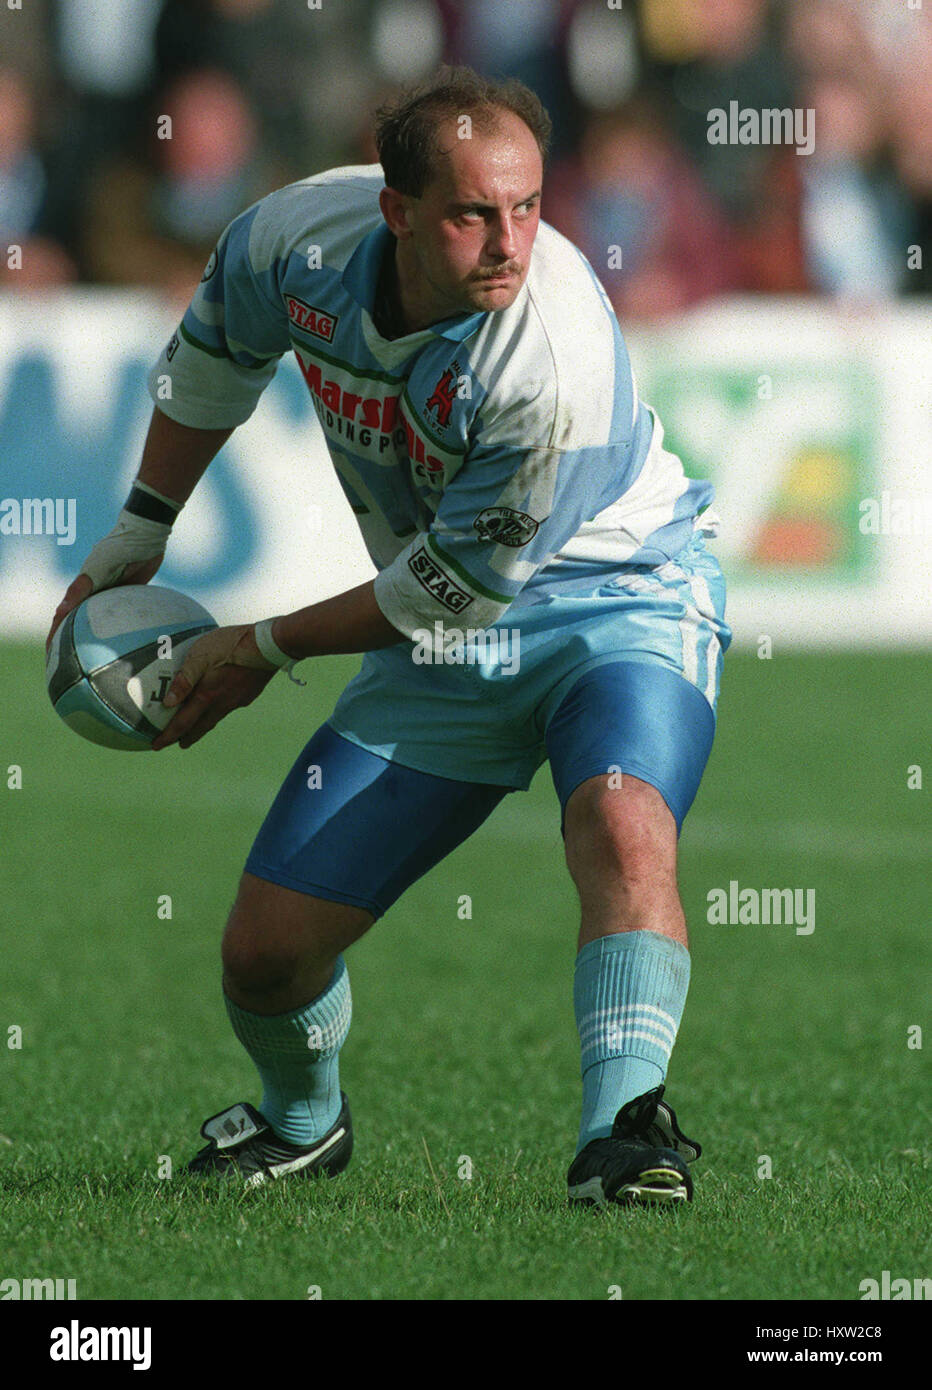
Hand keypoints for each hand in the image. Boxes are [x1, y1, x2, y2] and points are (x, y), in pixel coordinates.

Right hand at [46, 554, 164, 653]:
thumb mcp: (100, 566)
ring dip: (96, 638)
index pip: (64, 616)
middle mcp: (95, 591)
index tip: (51, 654)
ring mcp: (112, 591)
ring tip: (95, 658)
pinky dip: (120, 627)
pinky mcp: (128, 590)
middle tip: (70, 664)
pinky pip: (122, 614)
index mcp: (83, 587)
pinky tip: (126, 642)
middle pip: (80, 621)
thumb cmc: (120, 546)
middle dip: (72, 641)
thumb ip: (83, 587)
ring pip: (100, 620)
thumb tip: (61, 611)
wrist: (146, 532)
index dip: (55, 634)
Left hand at [152, 624, 279, 750]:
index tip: (156, 745)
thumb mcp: (200, 656)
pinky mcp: (248, 694)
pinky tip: (221, 703)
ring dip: (203, 726)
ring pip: (216, 718)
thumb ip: (184, 679)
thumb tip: (168, 703)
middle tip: (178, 744)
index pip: (183, 722)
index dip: (168, 736)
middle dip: (187, 737)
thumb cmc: (232, 646)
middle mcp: (222, 703)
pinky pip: (229, 707)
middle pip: (201, 727)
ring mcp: (237, 700)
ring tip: (197, 727)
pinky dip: (219, 711)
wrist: (269, 646)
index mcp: (207, 695)